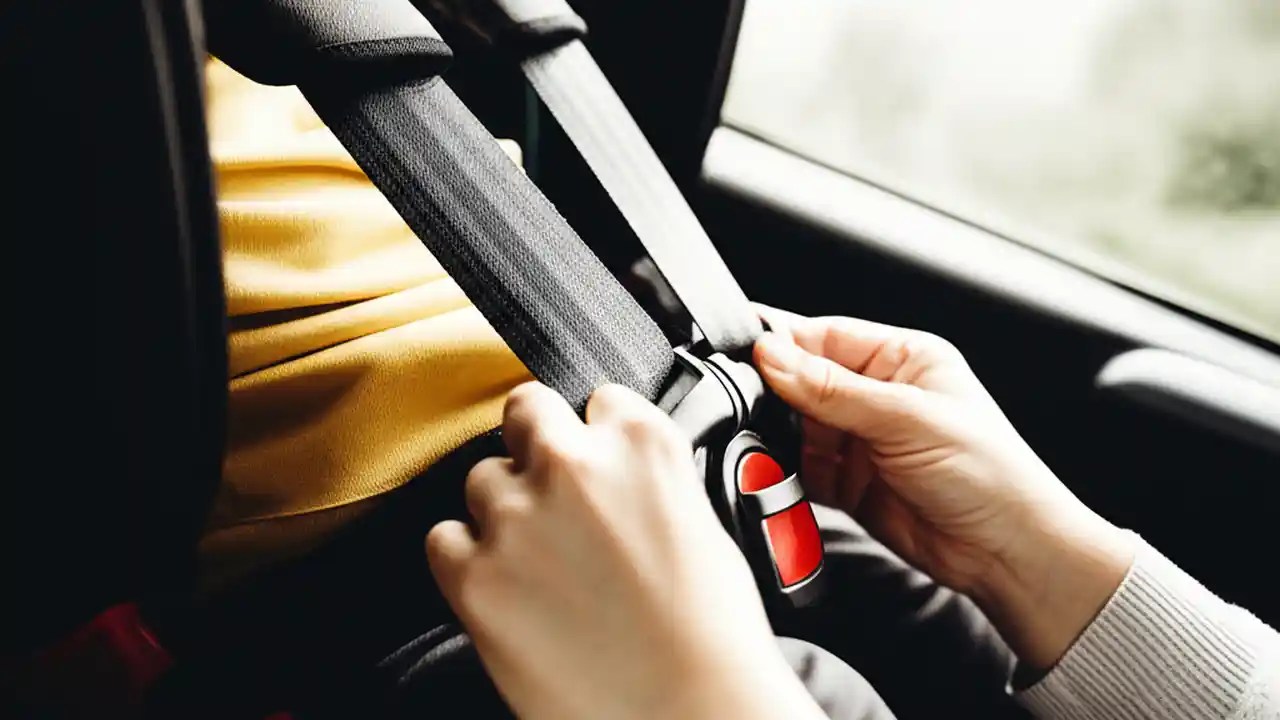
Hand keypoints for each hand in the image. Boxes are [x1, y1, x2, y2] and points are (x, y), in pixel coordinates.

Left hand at [426, 382, 824, 719]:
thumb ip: (646, 478)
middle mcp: (574, 464)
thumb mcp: (699, 522)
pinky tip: (507, 591)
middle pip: (524, 413)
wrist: (689, 714)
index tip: (598, 463)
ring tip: (540, 564)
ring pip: (481, 480)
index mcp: (642, 443)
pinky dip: (467, 561)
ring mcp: (518, 517)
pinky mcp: (475, 576)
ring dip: (503, 511)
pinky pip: (444, 540)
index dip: (595, 435)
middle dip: (536, 447)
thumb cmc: (711, 636)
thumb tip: (613, 474)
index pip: (596, 399)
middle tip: (553, 497)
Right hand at [754, 308, 1134, 668]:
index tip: (745, 354)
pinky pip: (799, 470)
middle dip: (773, 393)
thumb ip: (832, 389)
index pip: (824, 336)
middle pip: (801, 380)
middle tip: (745, 403)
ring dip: (775, 436)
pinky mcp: (847, 483)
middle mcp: (877, 394)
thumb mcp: (905, 418)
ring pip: (794, 426)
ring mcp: (860, 440)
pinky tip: (774, 473)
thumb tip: (772, 354)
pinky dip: (781, 473)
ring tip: (762, 443)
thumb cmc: (989, 474)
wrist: (1008, 552)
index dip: (782, 343)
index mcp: (901, 358)